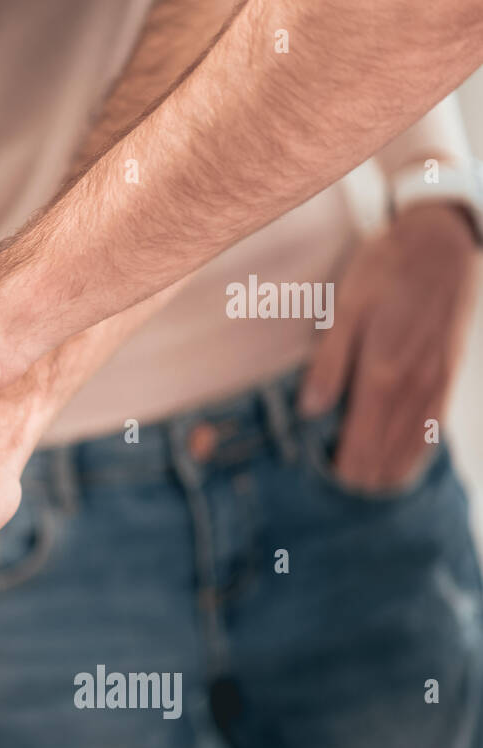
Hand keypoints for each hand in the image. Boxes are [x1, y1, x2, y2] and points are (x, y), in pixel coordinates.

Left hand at [299, 202, 477, 490]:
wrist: (442, 242)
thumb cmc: (385, 270)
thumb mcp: (345, 308)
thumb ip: (328, 363)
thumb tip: (309, 412)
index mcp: (382, 375)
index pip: (360, 447)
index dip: (339, 474)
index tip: (317, 488)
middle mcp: (413, 388)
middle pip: (385, 458)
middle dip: (359, 480)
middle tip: (331, 494)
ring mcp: (436, 385)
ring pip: (411, 451)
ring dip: (385, 474)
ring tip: (361, 492)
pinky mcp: (448, 377)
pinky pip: (432, 431)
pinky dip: (413, 456)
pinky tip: (399, 468)